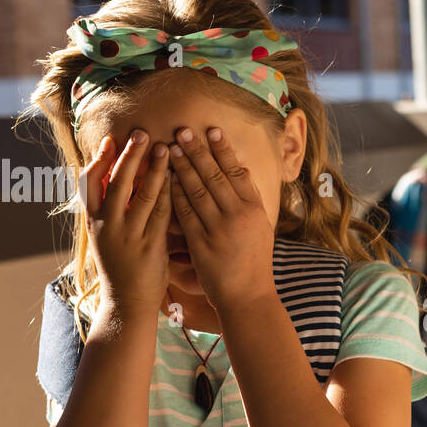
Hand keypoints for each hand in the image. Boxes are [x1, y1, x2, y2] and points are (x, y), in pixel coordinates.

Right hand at [82, 131, 173, 314]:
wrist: (127, 303)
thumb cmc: (120, 267)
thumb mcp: (106, 237)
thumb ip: (109, 210)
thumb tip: (115, 179)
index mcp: (94, 222)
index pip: (90, 183)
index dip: (100, 160)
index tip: (111, 140)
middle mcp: (108, 226)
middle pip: (117, 182)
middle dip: (129, 155)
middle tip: (141, 132)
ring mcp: (128, 236)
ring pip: (141, 195)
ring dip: (154, 169)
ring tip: (164, 147)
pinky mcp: (150, 246)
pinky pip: (161, 214)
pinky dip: (169, 194)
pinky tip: (178, 178)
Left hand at [165, 126, 275, 312]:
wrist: (247, 296)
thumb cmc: (254, 262)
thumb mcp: (261, 227)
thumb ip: (250, 199)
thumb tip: (241, 169)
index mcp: (255, 209)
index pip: (237, 172)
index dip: (224, 150)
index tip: (212, 130)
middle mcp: (238, 216)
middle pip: (216, 176)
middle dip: (198, 151)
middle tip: (183, 130)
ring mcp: (219, 229)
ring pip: (197, 190)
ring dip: (183, 167)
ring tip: (171, 147)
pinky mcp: (201, 244)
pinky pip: (184, 213)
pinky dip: (174, 194)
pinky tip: (165, 179)